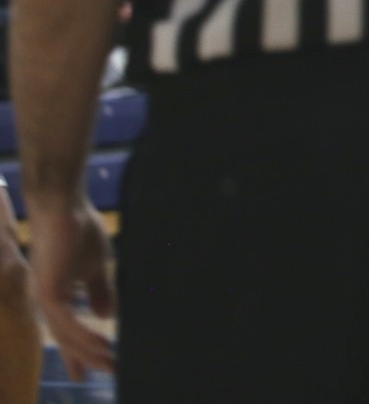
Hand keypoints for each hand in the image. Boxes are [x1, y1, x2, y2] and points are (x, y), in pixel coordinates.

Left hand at [26, 193, 115, 379]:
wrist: (62, 206)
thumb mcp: (95, 265)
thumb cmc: (78, 229)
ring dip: (89, 350)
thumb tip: (105, 316)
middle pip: (65, 338)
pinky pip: (68, 322)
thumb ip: (99, 291)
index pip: (66, 330)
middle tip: (108, 371)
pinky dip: (85, 335)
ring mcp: (45, 297)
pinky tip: (103, 343)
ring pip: (66, 335)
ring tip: (112, 362)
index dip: (77, 351)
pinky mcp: (49, 291)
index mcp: (55, 295)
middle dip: (85, 357)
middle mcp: (46, 301)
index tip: (87, 372)